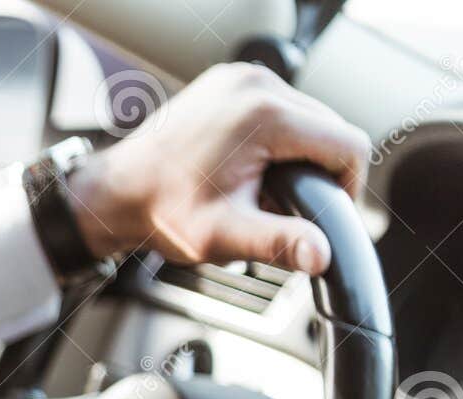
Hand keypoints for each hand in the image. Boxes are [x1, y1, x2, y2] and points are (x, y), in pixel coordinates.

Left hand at [65, 62, 371, 273]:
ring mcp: (240, 78)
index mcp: (264, 115)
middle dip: (319, 171)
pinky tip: (253, 168)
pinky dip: (277, 137)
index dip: (347, 185)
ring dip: (300, 154)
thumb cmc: (160, 211)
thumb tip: (321, 256)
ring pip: (306, 116)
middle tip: (289, 208)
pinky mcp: (228, 82)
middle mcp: (255, 85)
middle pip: (328, 128)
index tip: (326, 213)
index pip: (347, 144)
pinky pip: (277, 106)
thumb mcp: (223, 235)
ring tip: (268, 191)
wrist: (115, 193)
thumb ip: (278, 243)